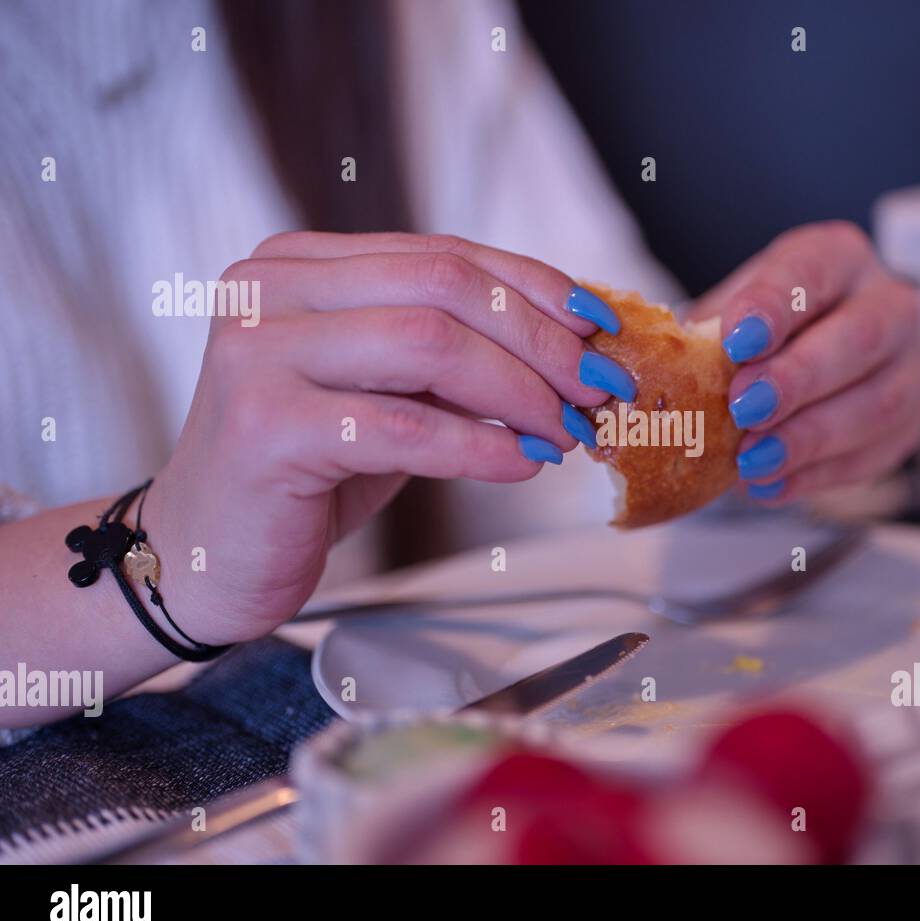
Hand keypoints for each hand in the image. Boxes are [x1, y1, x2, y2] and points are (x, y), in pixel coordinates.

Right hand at [148, 232, 633, 644]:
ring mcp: (258, 351)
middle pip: (444, 287)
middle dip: (541, 340)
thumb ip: (454, 360)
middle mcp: (271, 289)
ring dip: (520, 391)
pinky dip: (478, 446)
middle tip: (598, 389)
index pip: (445, 255)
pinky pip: (403, 426)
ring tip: (566, 432)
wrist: (206, 554)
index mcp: (302, 265)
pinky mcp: (263, 425)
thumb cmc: (305, 472)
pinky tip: (521, 463)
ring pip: (429, 343)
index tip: (601, 327)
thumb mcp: (387, 395)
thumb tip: (573, 351)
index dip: (537, 287)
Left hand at [687, 221, 919, 502]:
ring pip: (877, 404)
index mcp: (838, 258)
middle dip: (797, 378)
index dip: (773, 307)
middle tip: (743, 407)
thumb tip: (664, 369)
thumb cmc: (765, 330)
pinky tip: (768, 486)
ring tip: (750, 461)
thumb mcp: (733, 314)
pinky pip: (872, 455)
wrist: (813, 357)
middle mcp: (889, 304)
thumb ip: (709, 337)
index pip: (811, 273)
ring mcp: (909, 366)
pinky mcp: (908, 425)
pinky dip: (815, 476)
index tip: (735, 339)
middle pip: (860, 338)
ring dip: (808, 438)